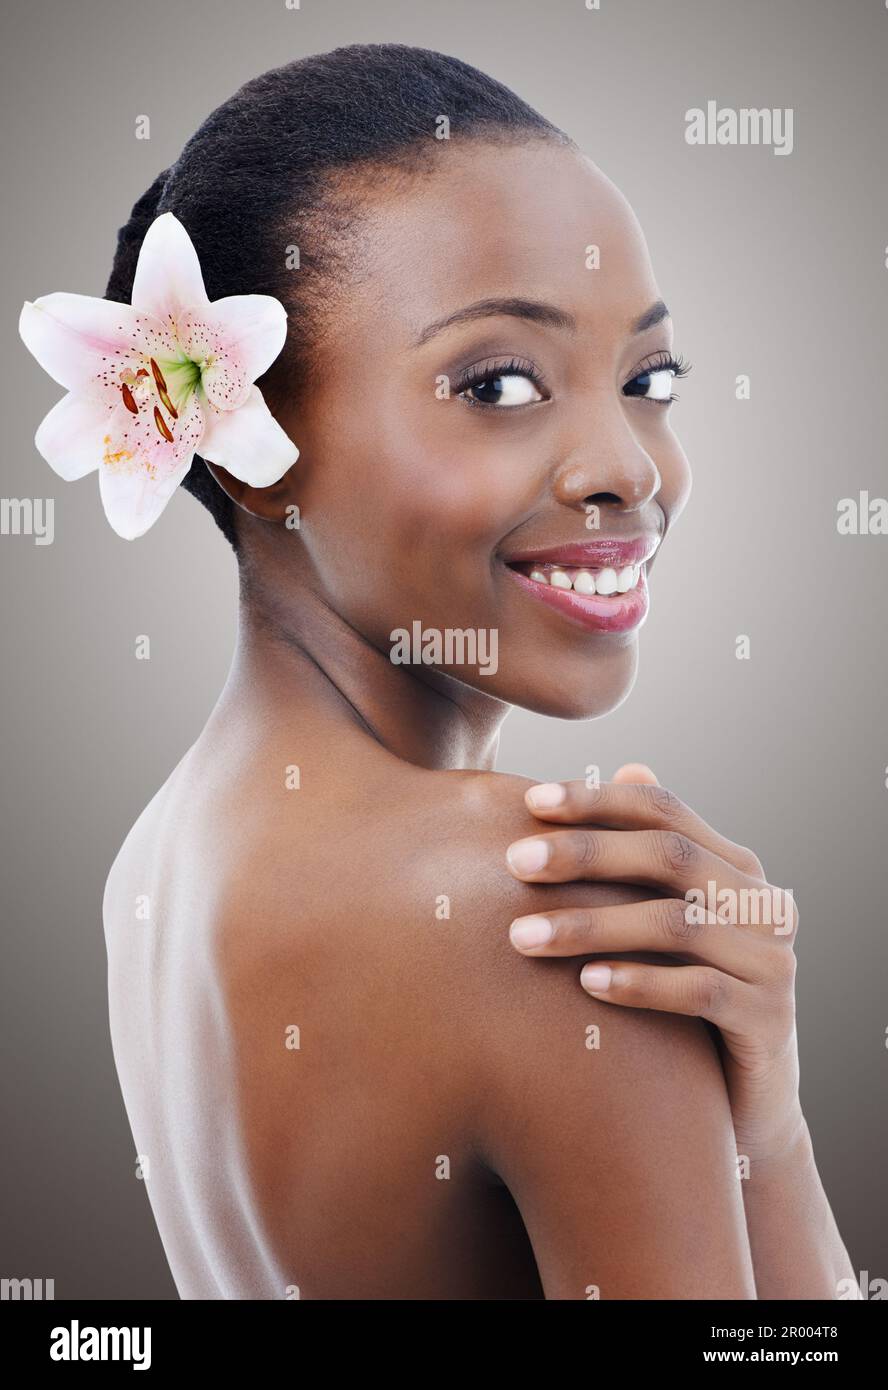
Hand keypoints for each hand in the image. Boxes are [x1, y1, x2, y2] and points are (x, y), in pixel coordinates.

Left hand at [505, 765, 803, 1162]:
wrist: (740, 1105)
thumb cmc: (684, 1002)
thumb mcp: (663, 926)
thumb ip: (647, 859)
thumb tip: (626, 765)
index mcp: (735, 866)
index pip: (664, 810)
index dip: (597, 800)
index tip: (529, 802)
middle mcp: (763, 903)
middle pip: (669, 856)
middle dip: (585, 853)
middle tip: (514, 862)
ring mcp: (772, 961)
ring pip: (676, 924)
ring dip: (592, 925)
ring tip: (523, 936)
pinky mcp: (769, 1020)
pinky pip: (699, 991)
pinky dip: (639, 983)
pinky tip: (584, 984)